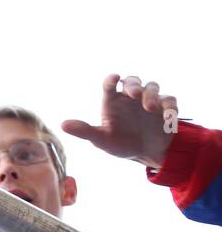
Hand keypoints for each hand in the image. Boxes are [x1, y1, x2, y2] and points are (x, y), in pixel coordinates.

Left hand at [61, 74, 178, 169]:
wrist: (145, 152)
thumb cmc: (119, 144)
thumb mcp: (100, 139)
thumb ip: (84, 130)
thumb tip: (62, 125)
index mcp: (112, 102)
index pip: (110, 85)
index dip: (111, 80)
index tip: (113, 78)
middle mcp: (130, 98)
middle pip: (133, 81)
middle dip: (134, 85)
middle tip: (134, 95)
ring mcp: (149, 100)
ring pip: (152, 86)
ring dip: (152, 94)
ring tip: (150, 108)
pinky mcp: (165, 107)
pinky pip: (170, 100)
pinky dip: (170, 106)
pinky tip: (168, 116)